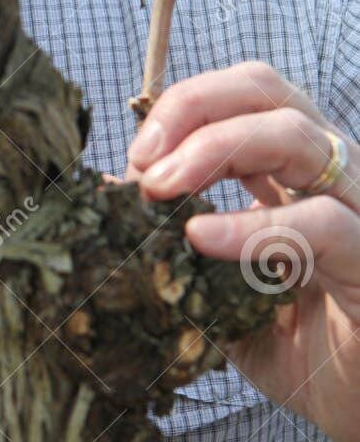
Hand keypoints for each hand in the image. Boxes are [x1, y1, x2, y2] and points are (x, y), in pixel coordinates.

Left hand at [124, 60, 359, 441]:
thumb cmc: (302, 350)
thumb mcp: (221, 293)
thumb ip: (174, 246)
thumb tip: (107, 196)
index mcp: (295, 172)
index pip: (241, 97)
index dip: (182, 110)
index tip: (135, 158)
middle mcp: (331, 175)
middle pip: (266, 91)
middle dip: (192, 109)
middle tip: (142, 160)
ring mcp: (359, 208)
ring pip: (296, 134)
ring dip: (214, 148)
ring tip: (159, 187)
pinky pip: (319, 223)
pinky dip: (252, 224)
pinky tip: (202, 237)